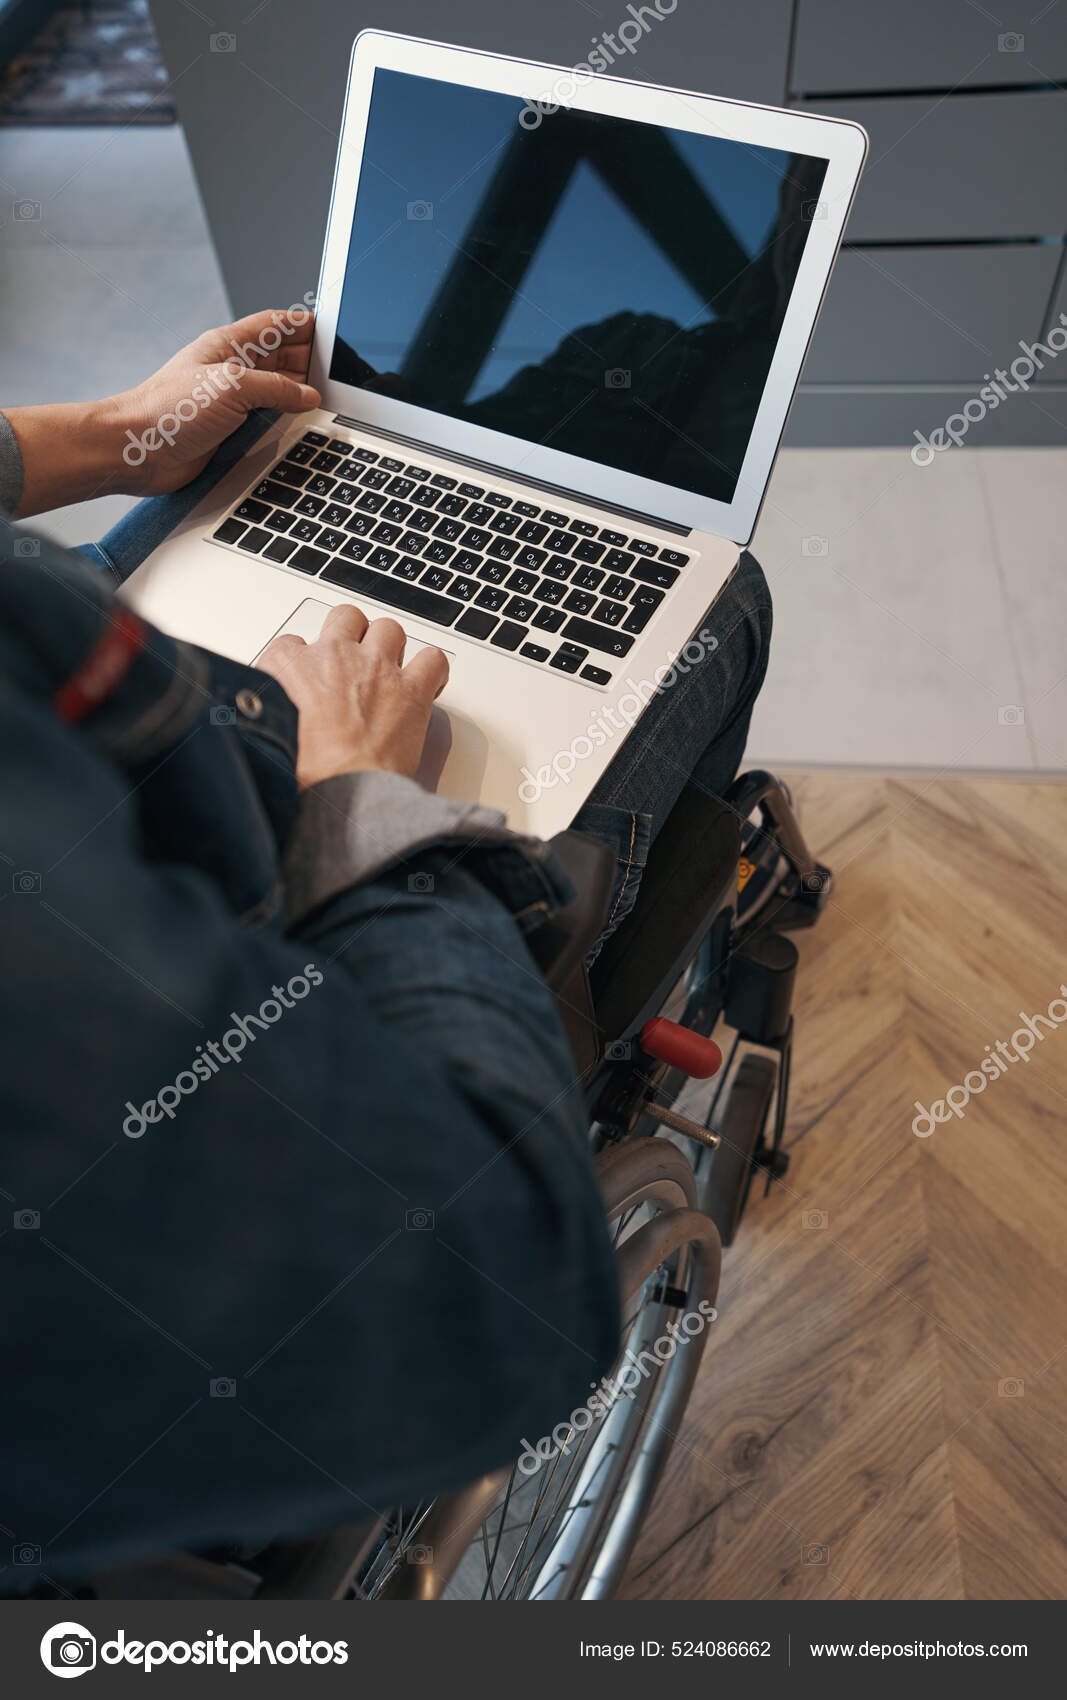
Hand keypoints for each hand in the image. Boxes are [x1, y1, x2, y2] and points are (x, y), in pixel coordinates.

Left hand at [6, 307, 320, 517]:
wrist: (136, 450)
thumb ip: (275, 388)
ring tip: (326, 398)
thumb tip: (308, 394)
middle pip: (279, 358)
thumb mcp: (231, 387)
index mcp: (227, 346)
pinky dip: (284, 421)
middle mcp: (229, 371)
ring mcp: (228, 401)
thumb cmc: (167, 410)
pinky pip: (264, 420)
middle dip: (308, 361)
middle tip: (337, 370)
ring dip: (297, 394)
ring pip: (274, 391)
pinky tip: (298, 426)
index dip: (300, 324)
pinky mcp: (227, 431)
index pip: (273, 325)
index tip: (328, 328)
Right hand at [256, 604, 449, 787]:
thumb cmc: (306, 773)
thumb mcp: (266, 733)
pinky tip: (425, 683)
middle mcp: (335, 656)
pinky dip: (432, 669)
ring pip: (388, 628)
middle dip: (350, 634)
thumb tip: (276, 713)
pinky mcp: (412, 690)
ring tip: (387, 670)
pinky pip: (433, 660)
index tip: (309, 680)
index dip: (304, 662)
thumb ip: (270, 709)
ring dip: (389, 645)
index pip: (292, 644)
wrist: (341, 792)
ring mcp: (377, 669)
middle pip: (345, 617)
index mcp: (291, 666)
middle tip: (352, 661)